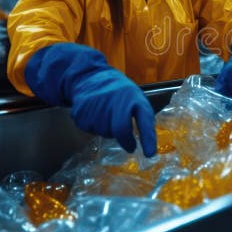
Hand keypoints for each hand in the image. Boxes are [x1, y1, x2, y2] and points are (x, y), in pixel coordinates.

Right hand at [25, 43, 156, 156]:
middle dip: (126, 141)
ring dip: (109, 130)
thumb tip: (148, 141)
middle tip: (130, 146)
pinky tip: (96, 113)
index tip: (149, 154)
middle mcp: (116, 101)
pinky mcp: (82, 112)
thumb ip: (140, 115)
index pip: (143, 120)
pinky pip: (91, 129)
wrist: (90, 77)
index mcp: (134, 98)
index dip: (147, 139)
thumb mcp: (135, 97)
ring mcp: (97, 106)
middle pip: (120, 130)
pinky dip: (95, 126)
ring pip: (106, 132)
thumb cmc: (119, 91)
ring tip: (108, 114)